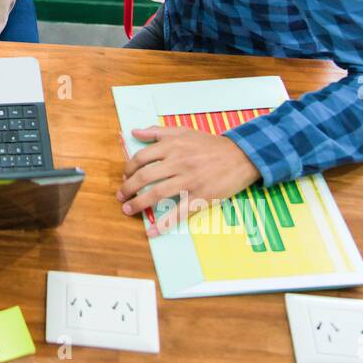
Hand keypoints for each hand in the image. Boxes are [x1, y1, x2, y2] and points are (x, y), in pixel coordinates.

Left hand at [115, 126, 260, 232]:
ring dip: (138, 204)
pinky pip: (178, 212)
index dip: (128, 169)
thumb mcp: (184, 131)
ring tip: (128, 210)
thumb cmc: (211, 145)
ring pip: (157, 194)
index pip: (141, 158)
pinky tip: (152, 231)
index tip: (125, 177)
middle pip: (145, 177)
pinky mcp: (200, 197)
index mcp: (172, 146)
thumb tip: (134, 132)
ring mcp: (189, 180)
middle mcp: (178, 162)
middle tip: (121, 196)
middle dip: (128, 188)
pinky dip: (164, 223)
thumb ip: (158, 132)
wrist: (241, 156)